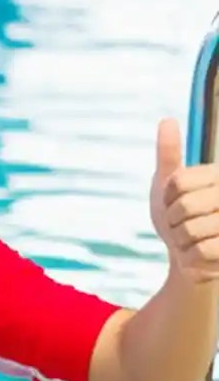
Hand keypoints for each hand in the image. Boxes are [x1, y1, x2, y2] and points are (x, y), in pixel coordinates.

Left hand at [151, 117, 218, 284]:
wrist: (189, 260)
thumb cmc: (178, 218)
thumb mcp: (167, 185)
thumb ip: (169, 154)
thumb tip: (167, 120)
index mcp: (217, 176)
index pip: (178, 183)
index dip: (167, 198)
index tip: (174, 202)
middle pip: (185, 207)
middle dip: (173, 221)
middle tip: (182, 225)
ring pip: (191, 230)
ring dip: (181, 241)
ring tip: (192, 240)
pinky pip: (201, 251)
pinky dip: (190, 257)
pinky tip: (199, 255)